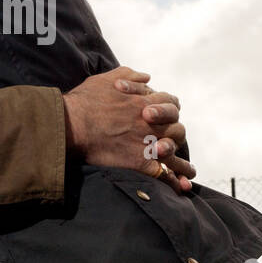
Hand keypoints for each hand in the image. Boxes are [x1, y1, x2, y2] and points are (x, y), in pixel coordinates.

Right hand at [63, 66, 196, 193]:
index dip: (170, 109)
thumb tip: (147, 78)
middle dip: (175, 133)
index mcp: (146, 101)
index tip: (169, 115)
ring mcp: (148, 142)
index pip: (170, 103)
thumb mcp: (107, 78)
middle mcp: (151, 122)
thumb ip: (131, 75)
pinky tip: (179, 187)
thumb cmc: (86, 100)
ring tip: (189, 172)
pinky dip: (173, 181)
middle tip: (170, 141)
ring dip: (182, 163)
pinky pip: (163, 173)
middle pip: (176, 127)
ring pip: (174, 152)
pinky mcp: (140, 161)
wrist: (72, 124)